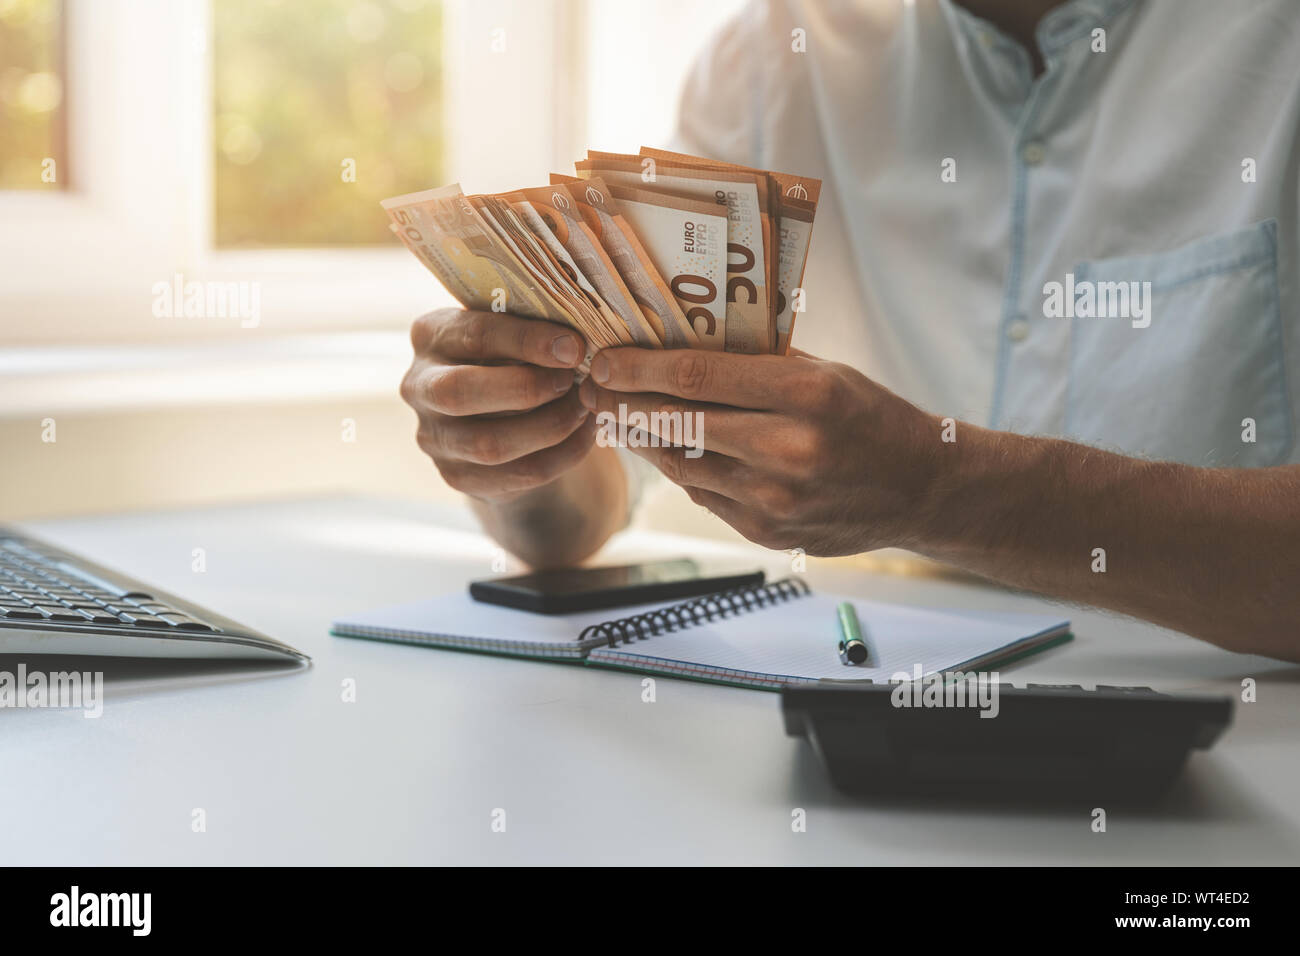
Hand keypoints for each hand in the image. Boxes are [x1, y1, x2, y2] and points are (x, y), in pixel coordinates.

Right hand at [401, 308, 595, 501]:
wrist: (501, 412)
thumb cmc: (513, 355)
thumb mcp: (514, 332)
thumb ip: (533, 330)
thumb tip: (573, 345)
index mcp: (431, 335)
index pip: (474, 335)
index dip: (527, 341)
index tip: (573, 347)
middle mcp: (419, 386)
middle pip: (460, 393)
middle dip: (526, 388)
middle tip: (571, 381)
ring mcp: (433, 437)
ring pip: (489, 444)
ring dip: (549, 426)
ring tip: (584, 407)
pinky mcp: (456, 476)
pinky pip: (514, 475)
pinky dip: (561, 456)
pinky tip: (584, 434)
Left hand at [578, 347, 942, 554]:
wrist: (921, 490)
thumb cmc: (870, 418)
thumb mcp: (825, 371)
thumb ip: (757, 362)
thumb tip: (680, 342)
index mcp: (806, 394)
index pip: (697, 377)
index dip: (638, 368)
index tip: (603, 360)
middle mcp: (788, 448)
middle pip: (678, 422)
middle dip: (624, 404)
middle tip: (592, 388)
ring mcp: (776, 499)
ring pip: (682, 464)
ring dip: (643, 439)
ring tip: (617, 416)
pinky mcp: (768, 533)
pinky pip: (704, 495)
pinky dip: (680, 469)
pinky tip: (664, 448)